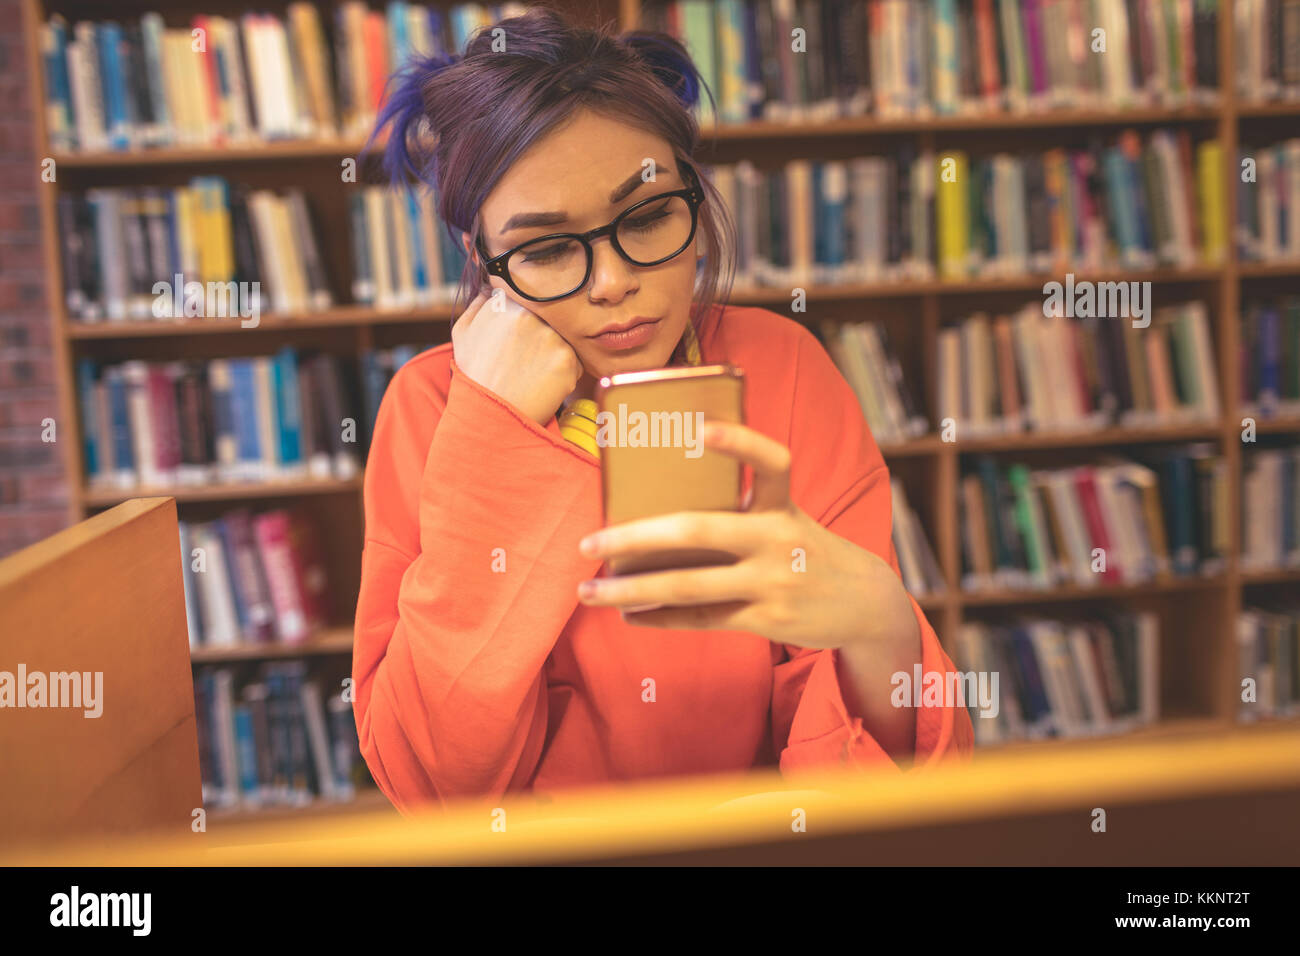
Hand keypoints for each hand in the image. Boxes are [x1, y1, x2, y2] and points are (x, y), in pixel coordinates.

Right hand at [451, 288, 582, 425]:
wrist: (489, 415)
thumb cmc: (475, 375)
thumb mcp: (464, 332)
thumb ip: (480, 302)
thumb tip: (494, 286)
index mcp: (507, 303)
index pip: (530, 297)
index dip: (528, 316)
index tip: (521, 334)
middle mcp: (532, 315)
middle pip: (550, 316)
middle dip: (543, 333)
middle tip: (528, 356)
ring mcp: (552, 337)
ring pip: (564, 337)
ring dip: (554, 351)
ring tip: (534, 371)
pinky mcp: (568, 361)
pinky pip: (576, 360)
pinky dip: (565, 371)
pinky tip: (544, 383)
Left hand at [574, 421, 917, 651]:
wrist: (865, 603)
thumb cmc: (804, 550)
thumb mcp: (786, 519)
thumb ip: (737, 511)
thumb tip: (653, 522)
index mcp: (782, 504)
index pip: (770, 462)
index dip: (738, 442)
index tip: (699, 429)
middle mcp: (778, 538)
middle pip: (698, 531)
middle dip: (635, 536)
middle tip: (589, 541)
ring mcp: (773, 582)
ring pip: (689, 585)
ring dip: (631, 590)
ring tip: (589, 589)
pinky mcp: (768, 619)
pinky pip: (702, 618)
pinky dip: (660, 617)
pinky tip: (629, 614)